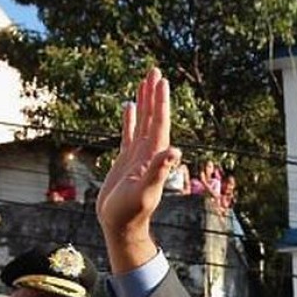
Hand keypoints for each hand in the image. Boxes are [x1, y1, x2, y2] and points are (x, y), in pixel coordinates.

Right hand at [96, 67, 180, 272]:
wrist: (121, 225)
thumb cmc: (132, 212)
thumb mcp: (145, 191)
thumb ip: (159, 171)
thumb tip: (174, 151)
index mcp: (155, 156)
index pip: (159, 124)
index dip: (161, 103)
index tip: (162, 82)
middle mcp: (149, 152)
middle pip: (152, 117)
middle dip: (154, 95)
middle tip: (154, 70)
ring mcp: (138, 155)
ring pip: (142, 122)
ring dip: (144, 102)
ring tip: (144, 81)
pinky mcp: (126, 161)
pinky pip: (128, 134)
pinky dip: (130, 119)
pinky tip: (129, 106)